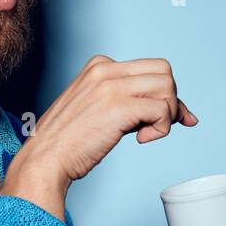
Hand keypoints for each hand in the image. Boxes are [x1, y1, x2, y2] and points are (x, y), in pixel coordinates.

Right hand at [3, 55, 196, 220]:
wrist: (45, 159)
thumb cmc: (70, 142)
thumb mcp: (100, 109)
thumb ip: (130, 102)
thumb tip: (180, 112)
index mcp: (100, 66)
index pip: (151, 68)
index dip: (165, 93)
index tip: (168, 117)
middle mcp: (106, 69)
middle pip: (164, 72)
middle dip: (171, 100)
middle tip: (159, 125)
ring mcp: (111, 86)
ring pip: (167, 87)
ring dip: (167, 114)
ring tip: (146, 132)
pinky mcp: (119, 106)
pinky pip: (162, 110)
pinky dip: (161, 128)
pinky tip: (141, 139)